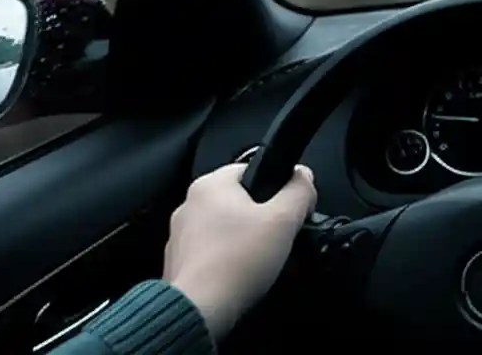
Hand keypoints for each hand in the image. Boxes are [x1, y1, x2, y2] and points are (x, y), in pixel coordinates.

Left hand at [163, 162, 316, 339]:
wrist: (199, 311)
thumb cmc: (238, 261)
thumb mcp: (284, 220)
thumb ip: (299, 191)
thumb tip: (303, 176)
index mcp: (210, 185)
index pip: (251, 169)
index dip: (277, 187)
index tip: (289, 210)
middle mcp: (188, 204)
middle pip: (238, 201)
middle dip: (261, 218)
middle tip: (278, 238)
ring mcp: (179, 235)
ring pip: (224, 228)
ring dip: (243, 240)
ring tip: (260, 261)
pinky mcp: (177, 262)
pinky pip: (210, 252)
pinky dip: (226, 260)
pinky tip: (239, 275)